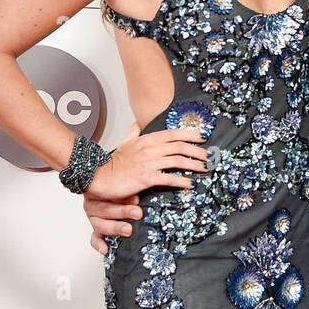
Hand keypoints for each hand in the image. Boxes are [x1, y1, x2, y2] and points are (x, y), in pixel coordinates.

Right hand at [83, 122, 208, 254]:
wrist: (100, 175)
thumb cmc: (113, 162)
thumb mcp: (124, 143)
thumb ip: (133, 132)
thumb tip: (136, 123)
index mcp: (147, 139)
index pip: (173, 133)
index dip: (190, 134)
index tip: (202, 137)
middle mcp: (150, 149)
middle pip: (180, 146)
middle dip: (197, 151)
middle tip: (208, 156)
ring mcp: (149, 163)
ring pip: (178, 161)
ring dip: (194, 165)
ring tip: (204, 168)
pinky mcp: (146, 178)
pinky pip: (169, 178)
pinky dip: (182, 181)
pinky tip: (190, 184)